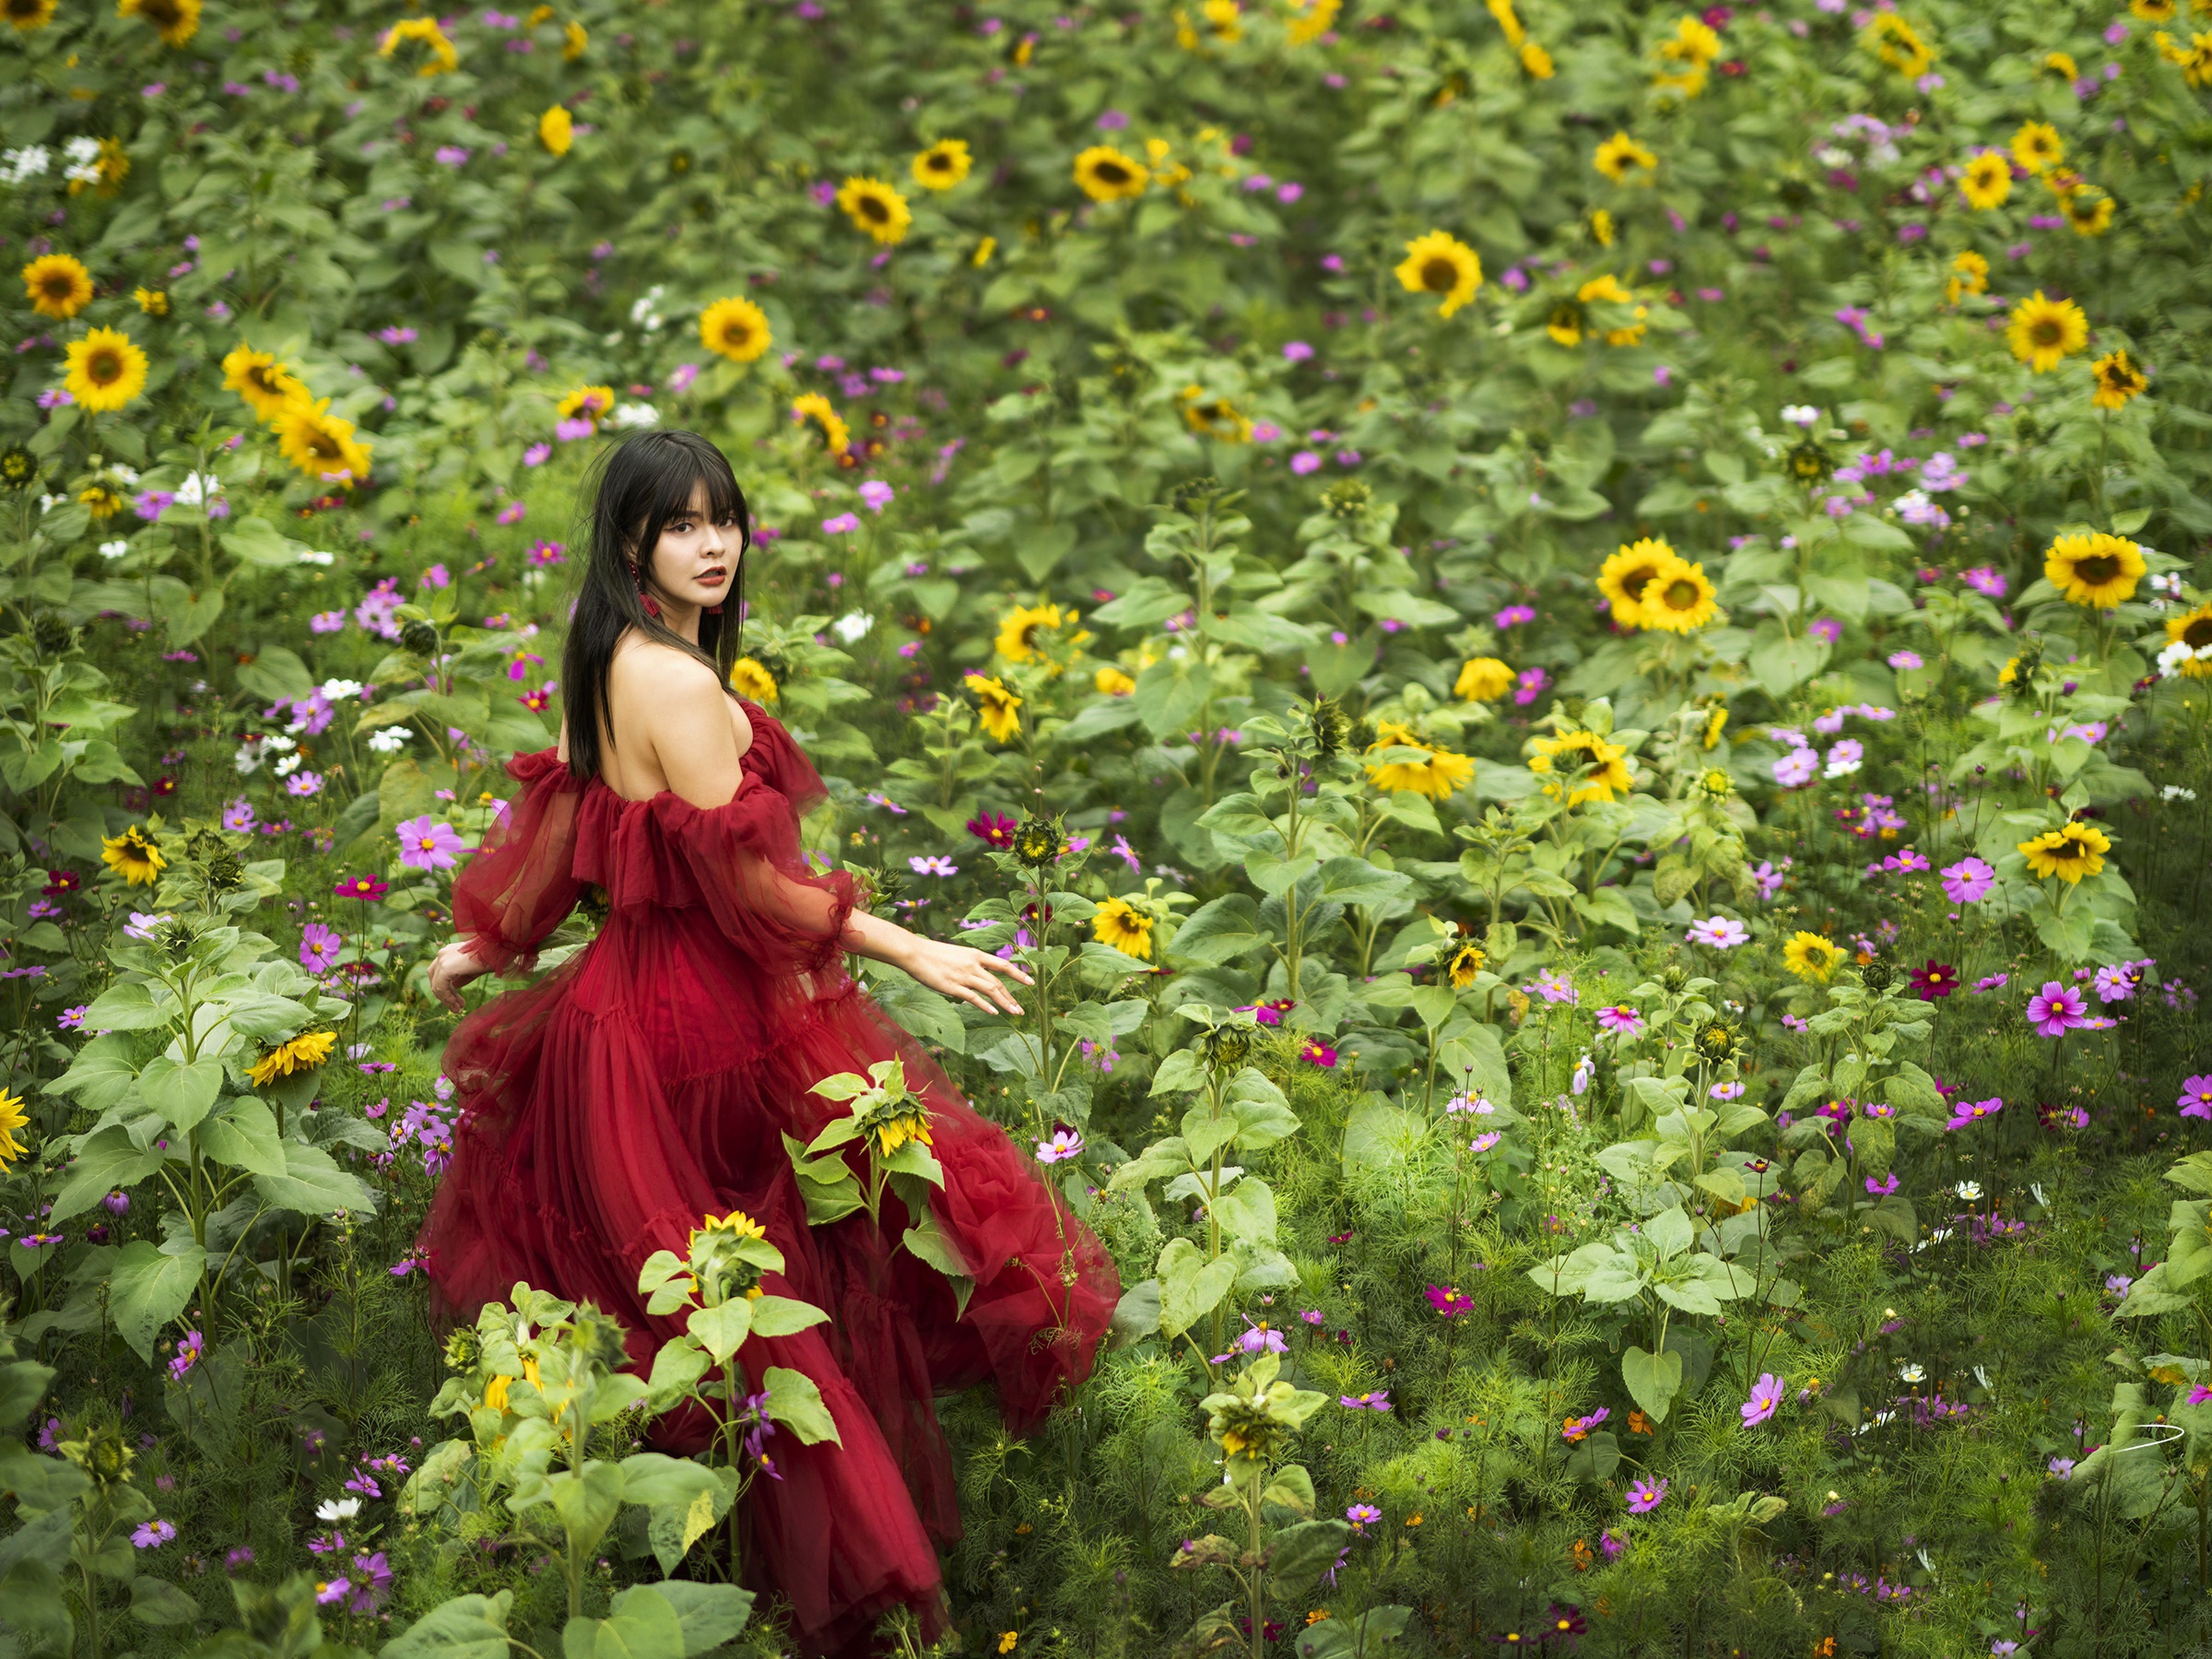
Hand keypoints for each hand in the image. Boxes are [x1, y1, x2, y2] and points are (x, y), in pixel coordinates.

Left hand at [427, 939, 488, 1013]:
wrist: (500, 949)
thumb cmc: (492, 956)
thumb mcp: (474, 969)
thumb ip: (462, 977)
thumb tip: (453, 986)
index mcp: (449, 952)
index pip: (439, 973)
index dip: (446, 989)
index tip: (457, 1001)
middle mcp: (443, 953)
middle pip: (435, 979)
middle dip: (445, 995)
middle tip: (457, 1007)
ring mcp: (442, 959)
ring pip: (437, 985)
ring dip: (446, 1000)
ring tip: (457, 1009)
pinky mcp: (446, 967)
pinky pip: (441, 988)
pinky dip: (447, 998)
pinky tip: (456, 1005)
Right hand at [900, 936, 1032, 1015]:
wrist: (915, 953)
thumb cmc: (934, 954)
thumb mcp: (958, 954)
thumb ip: (970, 963)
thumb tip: (979, 974)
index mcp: (975, 955)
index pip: (1003, 964)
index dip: (1018, 974)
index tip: (1031, 982)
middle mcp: (973, 965)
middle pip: (999, 982)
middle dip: (1012, 997)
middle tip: (1021, 1009)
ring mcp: (964, 976)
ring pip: (990, 990)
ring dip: (1004, 1003)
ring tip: (1014, 1012)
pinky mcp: (953, 987)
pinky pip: (973, 998)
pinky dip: (985, 1006)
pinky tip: (994, 1012)